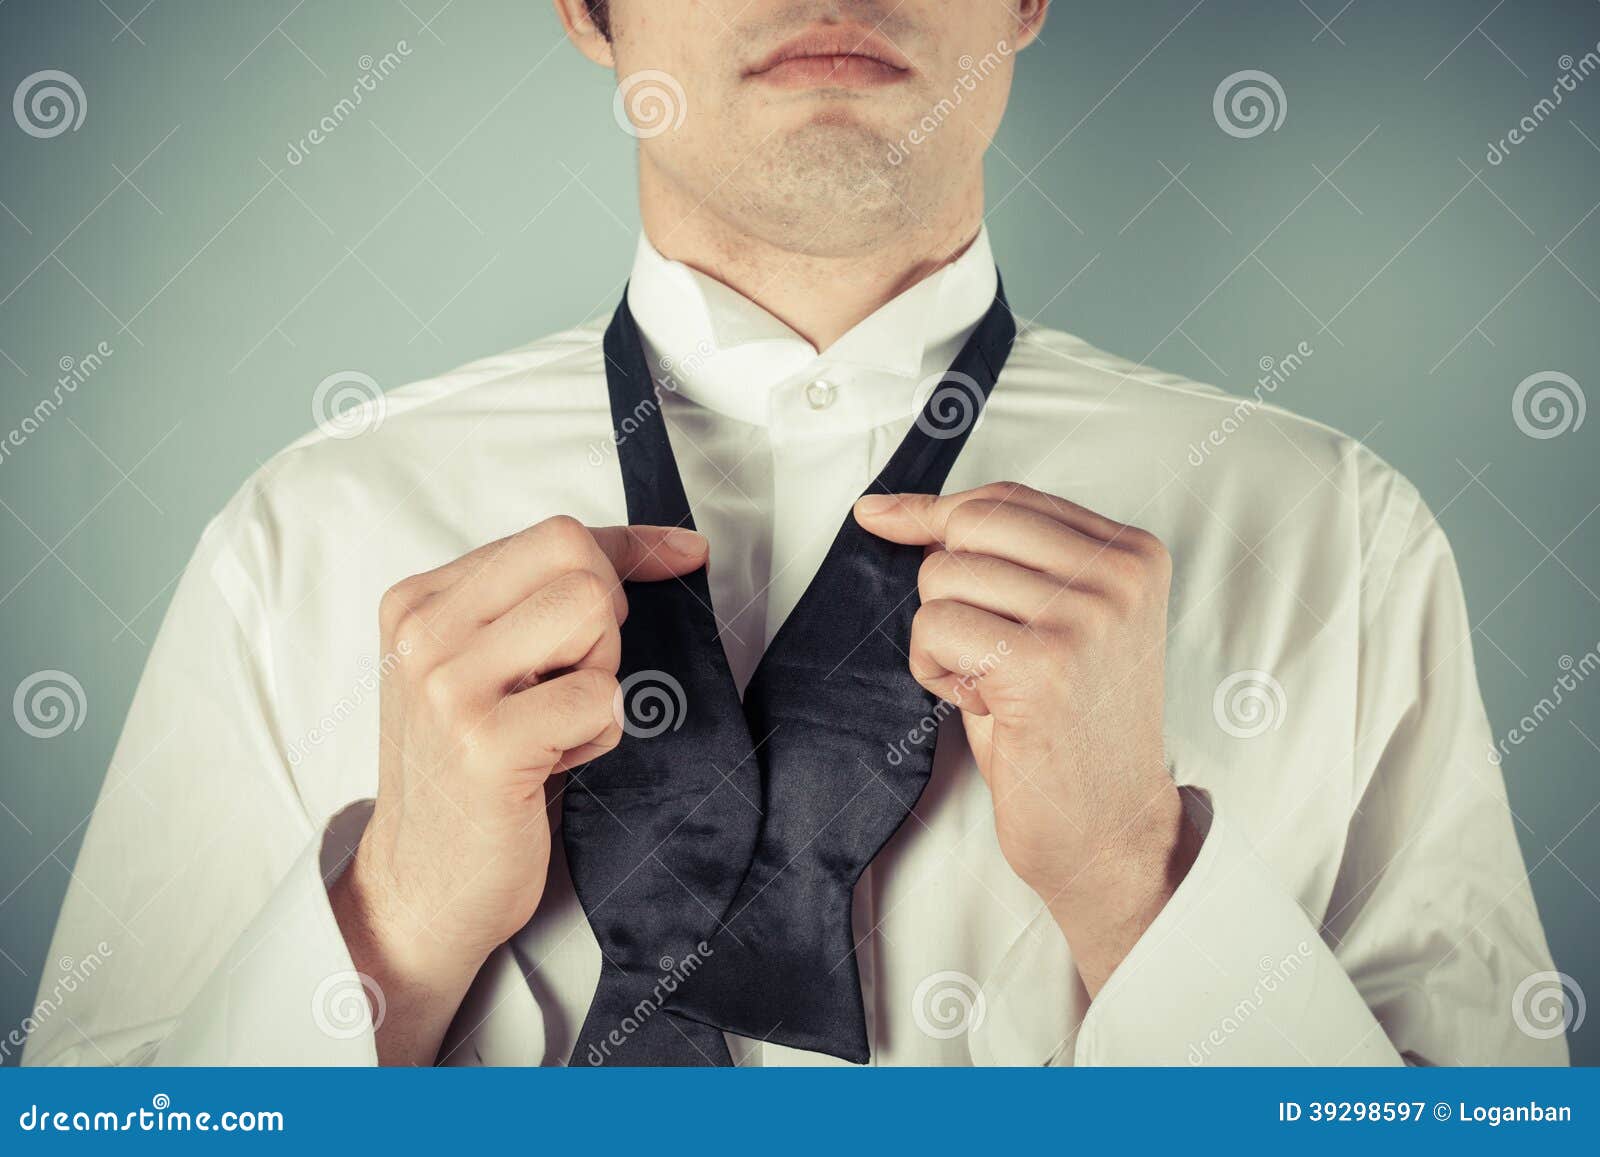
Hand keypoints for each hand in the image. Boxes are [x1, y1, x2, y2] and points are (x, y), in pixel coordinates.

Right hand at [330, 516, 707, 1063]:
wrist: (421, 886)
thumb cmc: (472, 772)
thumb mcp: (486, 666)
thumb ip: (544, 600)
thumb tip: (676, 548)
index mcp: (420, 601)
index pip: (555, 536)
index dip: (630, 549)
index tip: (685, 554)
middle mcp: (423, 632)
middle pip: (579, 566)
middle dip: (605, 627)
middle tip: (568, 686)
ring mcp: (447, 686)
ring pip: (591, 617)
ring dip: (599, 679)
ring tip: (552, 726)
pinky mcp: (484, 743)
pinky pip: (600, 698)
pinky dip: (597, 736)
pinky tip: (549, 767)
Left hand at [854, 483, 1200, 993]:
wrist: (1112, 831)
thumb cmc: (1072, 731)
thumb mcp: (1057, 623)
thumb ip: (1007, 561)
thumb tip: (898, 515)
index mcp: (1132, 554)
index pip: (1008, 499)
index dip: (933, 509)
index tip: (881, 514)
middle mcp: (1118, 576)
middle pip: (970, 527)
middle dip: (943, 586)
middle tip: (977, 646)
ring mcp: (1084, 618)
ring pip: (943, 578)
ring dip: (943, 638)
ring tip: (993, 685)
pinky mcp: (1041, 665)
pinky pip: (935, 628)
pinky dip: (935, 670)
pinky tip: (983, 705)